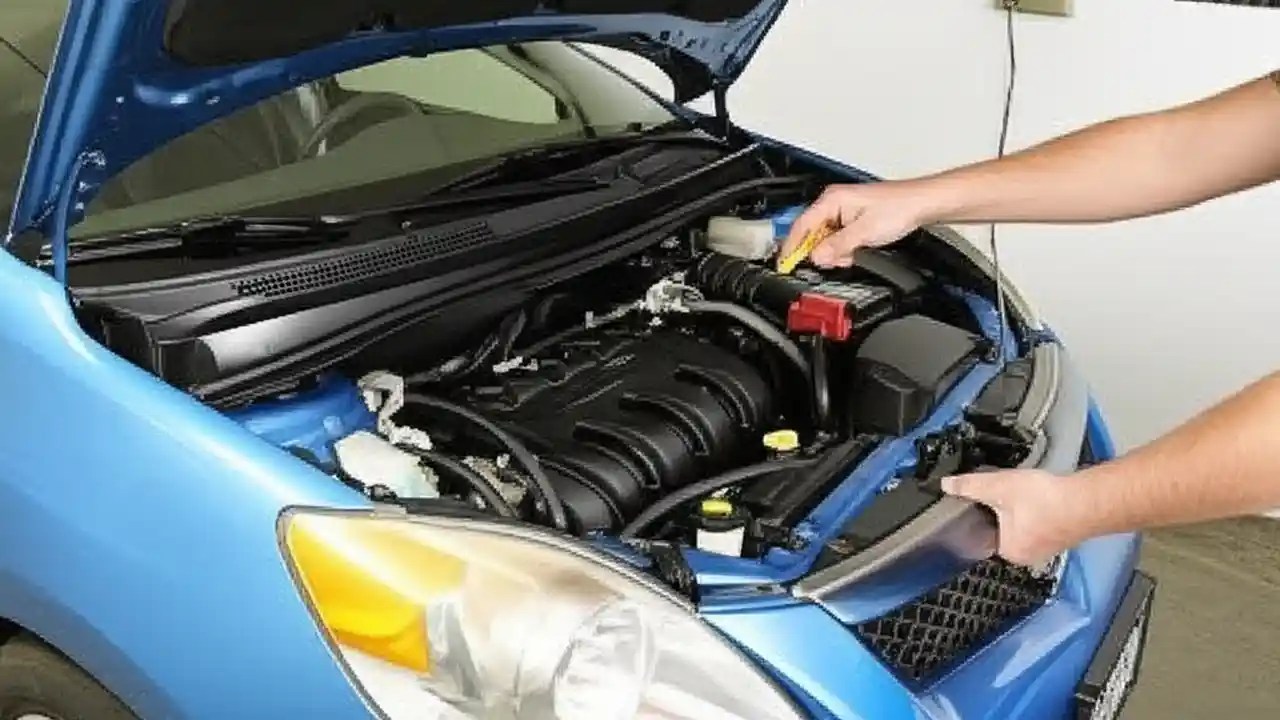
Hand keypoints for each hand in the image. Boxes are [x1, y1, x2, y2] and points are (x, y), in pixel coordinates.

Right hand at [779, 181, 937, 267]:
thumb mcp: (864, 232)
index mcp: (832, 200)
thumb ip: (837, 246)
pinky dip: (843, 248)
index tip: (784, 265)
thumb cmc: (898, 208)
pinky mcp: (852, 218)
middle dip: (820, 252)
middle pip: (812, 234)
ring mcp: (843, 210)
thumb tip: (816, 257)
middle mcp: (834, 203)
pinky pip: (837, 237)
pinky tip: (856, 250)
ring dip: (835, 252)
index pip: (801, 227)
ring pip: (825, 238)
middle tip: (832, 262)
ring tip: (852, 253)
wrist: (921, 203)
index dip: (791, 248)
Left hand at [942, 469, 1091, 566]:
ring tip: (1026, 493)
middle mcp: (1027, 555)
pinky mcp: (1061, 534)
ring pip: (1022, 523)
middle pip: (1002, 527)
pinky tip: (1042, 496)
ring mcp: (1046, 546)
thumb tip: (948, 485)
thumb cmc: (1047, 501)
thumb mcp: (997, 487)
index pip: (981, 534)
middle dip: (1002, 508)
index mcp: (1008, 551)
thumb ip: (969, 486)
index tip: (982, 499)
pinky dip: (1039, 508)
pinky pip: (1041, 520)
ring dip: (1022, 507)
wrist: (1089, 500)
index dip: (980, 513)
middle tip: (1007, 492)